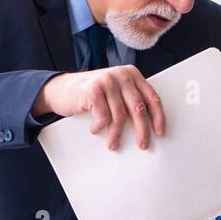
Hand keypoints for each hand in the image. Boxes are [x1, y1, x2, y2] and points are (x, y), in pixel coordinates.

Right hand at [33, 65, 164, 150]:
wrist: (60, 89)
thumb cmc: (91, 95)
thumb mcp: (115, 92)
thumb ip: (130, 99)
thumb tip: (149, 125)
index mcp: (131, 74)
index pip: (152, 98)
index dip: (158, 117)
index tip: (160, 133)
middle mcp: (121, 75)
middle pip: (138, 108)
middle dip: (142, 130)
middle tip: (143, 145)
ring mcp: (107, 81)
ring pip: (120, 116)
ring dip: (116, 134)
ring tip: (113, 144)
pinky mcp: (93, 90)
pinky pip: (104, 117)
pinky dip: (100, 127)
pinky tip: (95, 129)